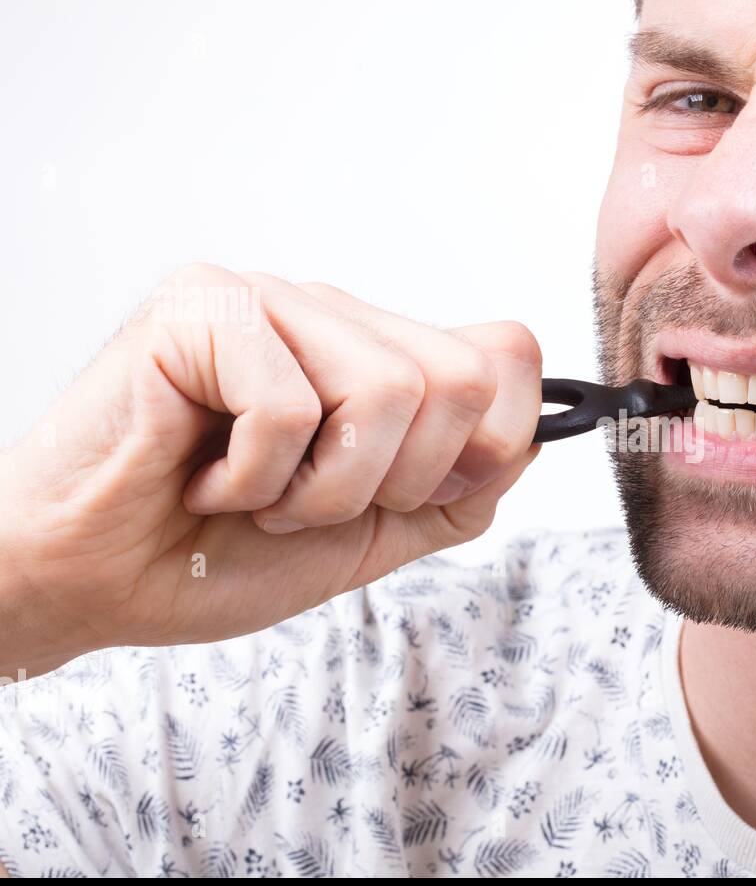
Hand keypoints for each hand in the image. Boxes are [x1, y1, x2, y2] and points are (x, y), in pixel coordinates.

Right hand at [0, 264, 541, 673]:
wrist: (94, 584)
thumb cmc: (217, 553)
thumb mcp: (371, 533)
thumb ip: (456, 491)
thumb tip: (533, 441)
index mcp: (377, 353)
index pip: (506, 350)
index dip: (499, 437)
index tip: (428, 492)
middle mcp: (331, 314)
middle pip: (465, 377)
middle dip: (401, 480)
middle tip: (315, 503)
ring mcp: (267, 301)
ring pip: (390, 391)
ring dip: (325, 489)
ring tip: (259, 497)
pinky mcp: (201, 310)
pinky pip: (290, 406)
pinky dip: (253, 479)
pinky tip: (203, 481)